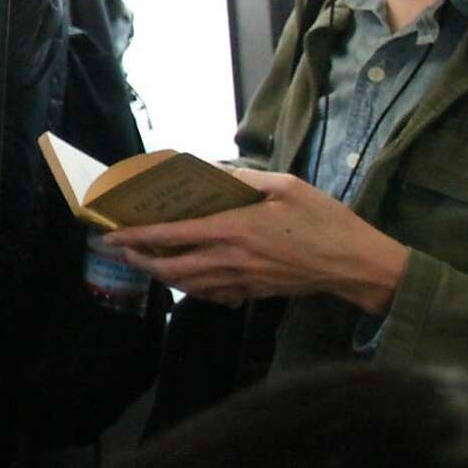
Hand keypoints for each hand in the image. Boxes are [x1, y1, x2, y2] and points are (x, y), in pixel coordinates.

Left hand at [102, 169, 410, 312]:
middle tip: (120, 251)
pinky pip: (212, 295)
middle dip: (139, 261)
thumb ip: (245, 179)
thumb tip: (213, 172)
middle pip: (171, 268)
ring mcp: (242, 281)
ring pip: (188, 286)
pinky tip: (187, 279)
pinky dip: (191, 288)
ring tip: (146, 262)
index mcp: (234, 229)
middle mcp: (231, 259)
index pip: (172, 234)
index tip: (111, 234)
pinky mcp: (254, 293)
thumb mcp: (286, 185)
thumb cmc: (324, 221)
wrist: (356, 264)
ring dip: (161, 276)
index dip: (137, 236)